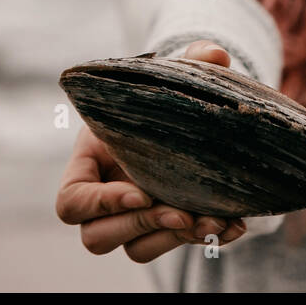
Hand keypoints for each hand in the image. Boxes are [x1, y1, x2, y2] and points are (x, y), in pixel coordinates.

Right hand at [55, 39, 245, 262]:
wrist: (192, 116)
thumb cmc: (167, 93)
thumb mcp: (176, 73)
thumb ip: (193, 59)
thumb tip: (216, 54)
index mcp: (90, 162)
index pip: (71, 201)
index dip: (98, 204)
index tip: (139, 192)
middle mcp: (106, 197)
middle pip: (97, 236)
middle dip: (140, 226)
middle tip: (180, 212)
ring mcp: (135, 217)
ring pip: (137, 249)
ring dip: (174, 240)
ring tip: (213, 222)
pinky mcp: (167, 227)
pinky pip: (175, 246)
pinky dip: (205, 240)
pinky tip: (234, 226)